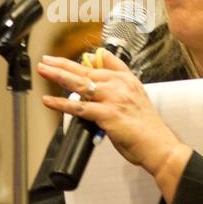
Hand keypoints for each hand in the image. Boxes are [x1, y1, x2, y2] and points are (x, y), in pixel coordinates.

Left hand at [38, 50, 186, 178]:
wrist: (159, 146)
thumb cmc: (147, 128)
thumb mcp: (137, 98)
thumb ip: (119, 88)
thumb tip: (99, 86)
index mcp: (127, 80)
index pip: (103, 61)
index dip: (81, 59)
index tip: (65, 57)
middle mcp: (120, 85)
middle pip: (86, 70)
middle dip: (62, 64)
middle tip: (45, 60)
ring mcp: (113, 99)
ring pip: (80, 84)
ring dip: (58, 76)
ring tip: (43, 71)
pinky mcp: (107, 115)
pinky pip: (78, 108)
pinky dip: (61, 104)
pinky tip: (48, 100)